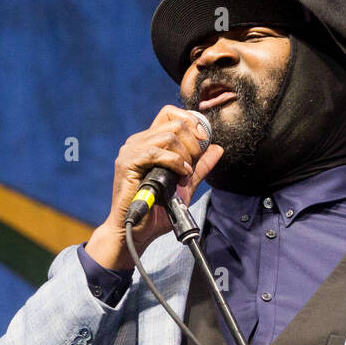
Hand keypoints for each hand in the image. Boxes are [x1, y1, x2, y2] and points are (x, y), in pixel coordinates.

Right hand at [85, 105, 223, 272]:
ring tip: (185, 174)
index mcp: (149, 142)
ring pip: (169, 135)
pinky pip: (158, 152)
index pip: (171, 114)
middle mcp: (139, 142)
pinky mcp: (128, 162)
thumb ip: (199, 166)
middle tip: (194, 163)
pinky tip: (179, 175)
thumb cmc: (156, 211)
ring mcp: (131, 151)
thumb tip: (217, 148)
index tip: (204, 140)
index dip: (192, 122)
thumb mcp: (185, 185)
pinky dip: (175, 163)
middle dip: (193, 142)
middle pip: (174, 122)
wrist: (137, 231)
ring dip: (185, 155)